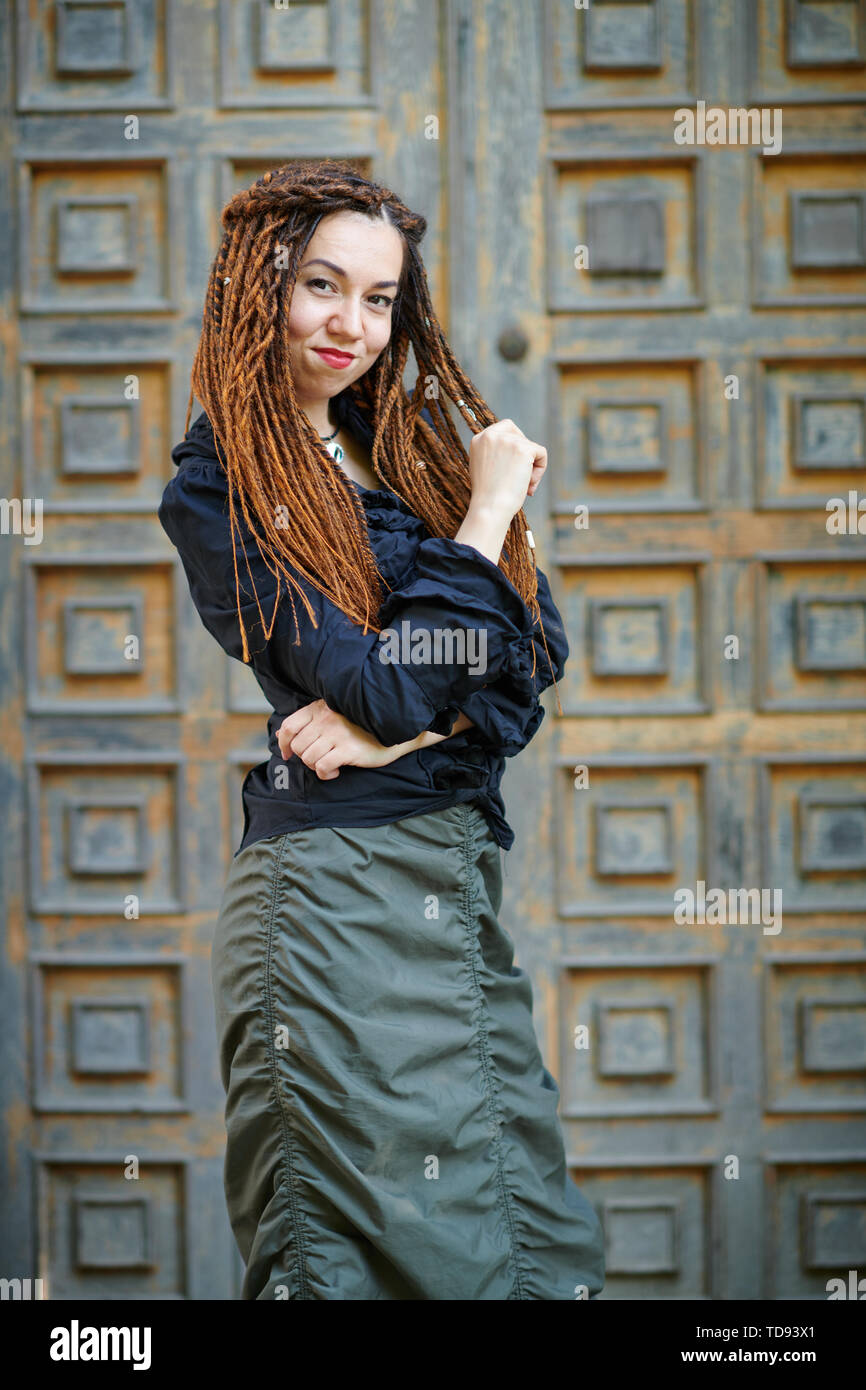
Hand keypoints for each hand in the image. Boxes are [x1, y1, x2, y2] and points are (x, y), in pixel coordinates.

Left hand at [277, 699, 394, 779]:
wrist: (393, 728)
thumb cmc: (360, 725)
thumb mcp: (331, 717)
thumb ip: (306, 724)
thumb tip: (280, 734)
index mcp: (320, 708)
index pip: (289, 725)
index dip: (284, 743)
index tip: (288, 754)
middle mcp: (326, 719)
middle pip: (298, 745)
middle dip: (304, 758)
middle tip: (318, 759)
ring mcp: (337, 733)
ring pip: (308, 758)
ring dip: (315, 767)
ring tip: (328, 765)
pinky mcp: (348, 749)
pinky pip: (322, 767)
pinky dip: (325, 774)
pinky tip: (335, 771)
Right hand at [467, 418, 546, 520]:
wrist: (489, 508)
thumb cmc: (488, 497)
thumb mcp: (485, 469)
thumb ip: (496, 455)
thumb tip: (518, 453)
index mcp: (479, 439)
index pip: (504, 428)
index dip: (514, 444)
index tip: (515, 464)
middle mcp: (491, 435)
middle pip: (519, 434)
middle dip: (524, 454)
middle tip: (522, 476)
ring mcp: (507, 440)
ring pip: (531, 447)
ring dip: (531, 467)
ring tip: (523, 487)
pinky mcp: (523, 448)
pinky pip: (541, 453)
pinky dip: (540, 470)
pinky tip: (529, 485)